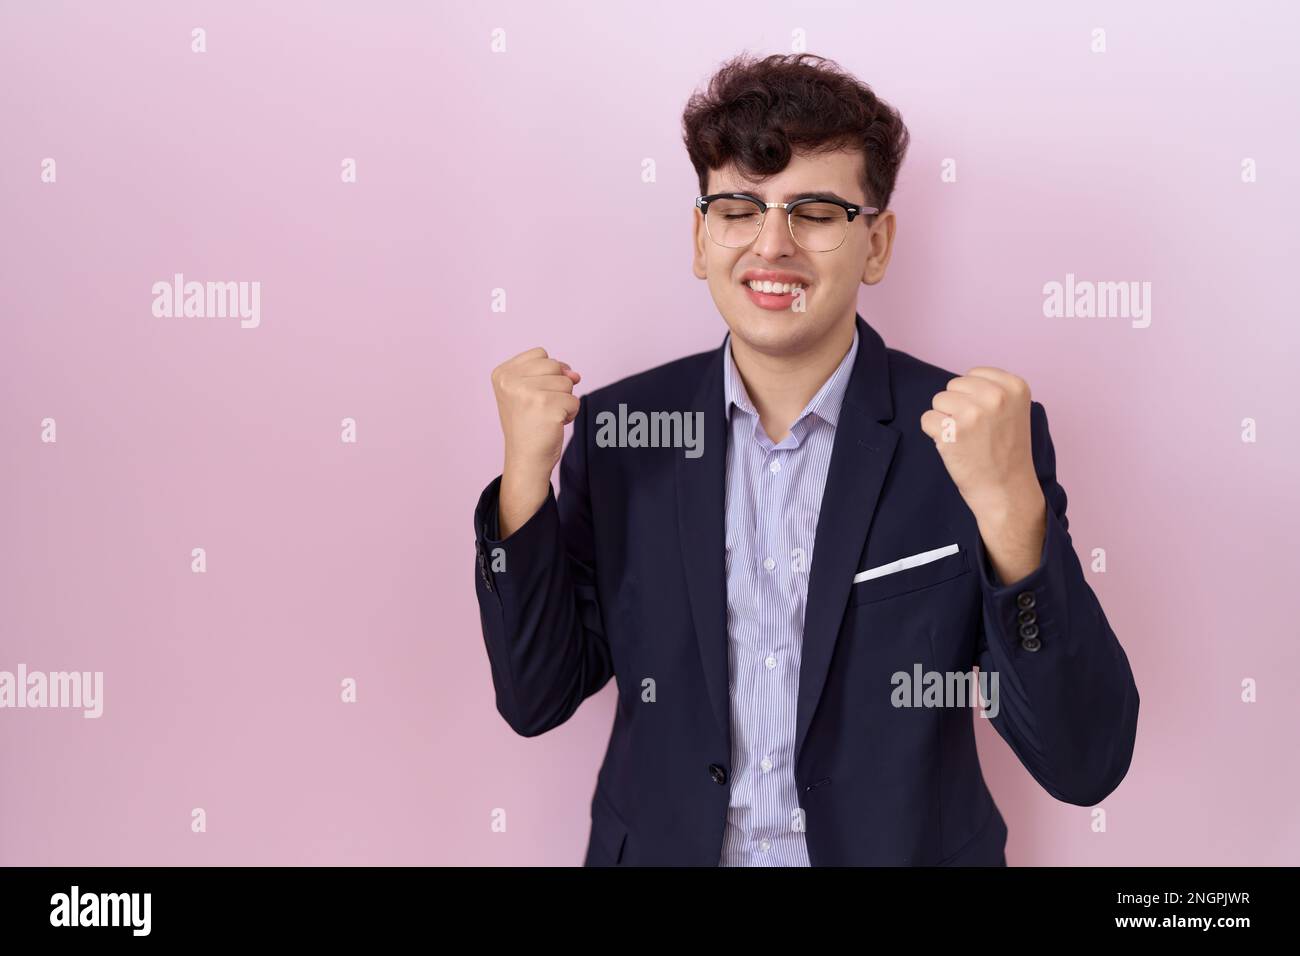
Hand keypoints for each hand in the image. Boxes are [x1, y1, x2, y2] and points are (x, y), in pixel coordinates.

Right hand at [491, 347, 580, 536]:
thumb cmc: (528, 425)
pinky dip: (570, 414)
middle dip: (556, 387)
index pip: (541, 354)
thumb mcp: (530, 391)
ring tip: (545, 417)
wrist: (525, 459)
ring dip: (563, 401)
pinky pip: (574, 400)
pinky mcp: (546, 406)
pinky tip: (553, 424)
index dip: (547, 374)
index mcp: (502, 374)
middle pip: (554, 365)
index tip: (534, 396)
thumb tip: (575, 374)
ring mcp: (528, 393)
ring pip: (566, 382)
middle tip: (540, 408)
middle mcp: (511, 381)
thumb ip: (550, 374)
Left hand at [920, 368, 1046, 584]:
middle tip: (976, 433)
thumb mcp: (1012, 411)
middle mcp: (996, 395)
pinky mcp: (952, 430)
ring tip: (966, 439)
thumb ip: (991, 391)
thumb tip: (957, 384)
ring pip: (938, 400)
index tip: (988, 419)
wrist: (1006, 490)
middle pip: (953, 385)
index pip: (973, 374)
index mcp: (1015, 386)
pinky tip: (954, 447)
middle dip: (957, 407)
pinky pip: (927, 419)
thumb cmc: (1005, 452)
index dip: (973, 397)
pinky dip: (934, 434)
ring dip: (945, 419)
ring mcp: (973, 412)